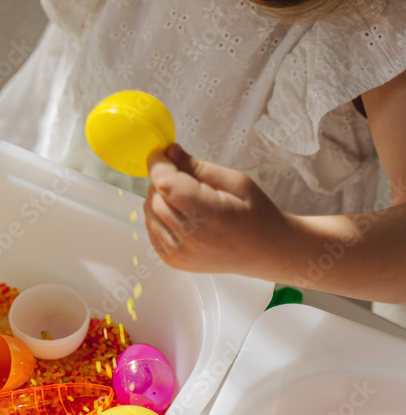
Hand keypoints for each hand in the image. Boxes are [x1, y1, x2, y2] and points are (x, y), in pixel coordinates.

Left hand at [143, 144, 295, 277]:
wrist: (265, 251)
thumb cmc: (255, 213)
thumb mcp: (235, 182)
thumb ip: (198, 167)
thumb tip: (169, 152)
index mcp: (208, 215)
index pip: (166, 185)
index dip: (158, 165)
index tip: (161, 153)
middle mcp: (189, 239)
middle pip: (155, 198)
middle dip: (162, 182)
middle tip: (183, 178)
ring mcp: (178, 254)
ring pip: (149, 214)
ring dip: (159, 200)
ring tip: (184, 198)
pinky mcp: (172, 262)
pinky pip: (151, 230)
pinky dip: (159, 217)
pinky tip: (180, 214)